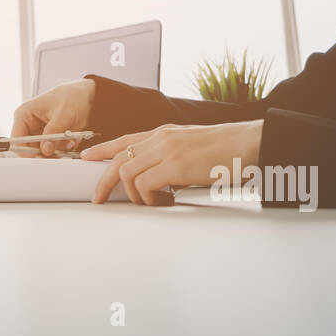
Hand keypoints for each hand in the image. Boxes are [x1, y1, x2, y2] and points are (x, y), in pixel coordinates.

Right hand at [10, 78, 96, 155]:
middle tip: (60, 153)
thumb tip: (45, 149)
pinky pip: (52, 151)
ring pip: (42, 152)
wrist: (87, 96)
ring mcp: (39, 133)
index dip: (26, 152)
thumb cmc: (72, 97)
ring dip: (57, 151)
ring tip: (69, 142)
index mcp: (24, 114)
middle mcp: (28, 125)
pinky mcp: (49, 139)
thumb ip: (53, 133)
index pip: (16, 140)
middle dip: (46, 153)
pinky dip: (62, 150)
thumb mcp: (63, 114)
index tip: (40, 159)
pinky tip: (71, 141)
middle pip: (29, 149)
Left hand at [81, 120, 263, 204]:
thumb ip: (172, 154)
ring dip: (133, 195)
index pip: (124, 139)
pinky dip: (148, 199)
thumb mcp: (192, 145)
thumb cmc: (227, 149)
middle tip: (98, 199)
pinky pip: (145, 185)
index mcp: (165, 132)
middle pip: (118, 158)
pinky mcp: (175, 165)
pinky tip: (163, 202)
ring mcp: (167, 150)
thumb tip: (158, 177)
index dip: (102, 149)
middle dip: (103, 180)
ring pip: (127, 173)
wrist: (249, 142)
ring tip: (150, 203)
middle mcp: (161, 138)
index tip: (86, 158)